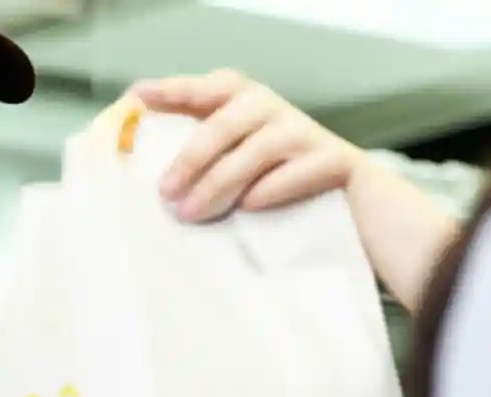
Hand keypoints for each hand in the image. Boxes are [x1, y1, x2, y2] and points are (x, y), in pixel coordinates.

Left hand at [130, 69, 363, 222]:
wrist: (351, 190)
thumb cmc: (278, 171)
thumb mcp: (242, 148)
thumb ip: (205, 145)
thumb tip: (154, 174)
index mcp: (246, 99)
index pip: (207, 88)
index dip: (174, 89)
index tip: (139, 95)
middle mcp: (273, 108)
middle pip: (224, 125)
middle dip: (190, 159)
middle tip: (164, 192)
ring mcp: (303, 133)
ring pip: (253, 153)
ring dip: (217, 185)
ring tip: (190, 213)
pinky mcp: (329, 160)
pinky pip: (290, 174)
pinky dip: (266, 191)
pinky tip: (247, 208)